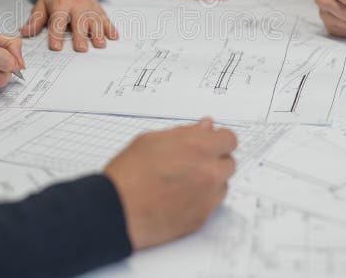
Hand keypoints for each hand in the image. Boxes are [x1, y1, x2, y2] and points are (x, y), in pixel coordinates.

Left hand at [20, 0, 117, 51]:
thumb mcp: (42, 3)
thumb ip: (35, 19)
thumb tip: (25, 32)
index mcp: (60, 5)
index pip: (58, 21)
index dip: (56, 34)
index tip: (55, 47)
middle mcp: (76, 5)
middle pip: (79, 22)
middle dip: (81, 35)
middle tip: (81, 49)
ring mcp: (89, 7)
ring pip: (95, 20)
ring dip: (98, 33)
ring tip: (100, 45)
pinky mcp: (98, 9)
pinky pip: (105, 18)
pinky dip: (110, 27)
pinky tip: (114, 36)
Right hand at [104, 118, 236, 249]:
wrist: (116, 210)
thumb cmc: (128, 174)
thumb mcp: (151, 140)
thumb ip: (184, 132)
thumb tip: (205, 126)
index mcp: (198, 148)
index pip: (229, 139)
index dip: (218, 140)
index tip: (210, 143)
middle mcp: (208, 172)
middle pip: (229, 163)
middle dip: (214, 160)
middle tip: (192, 162)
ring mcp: (207, 198)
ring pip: (222, 184)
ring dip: (210, 180)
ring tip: (183, 181)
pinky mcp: (201, 218)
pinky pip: (212, 204)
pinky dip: (201, 199)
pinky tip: (180, 196)